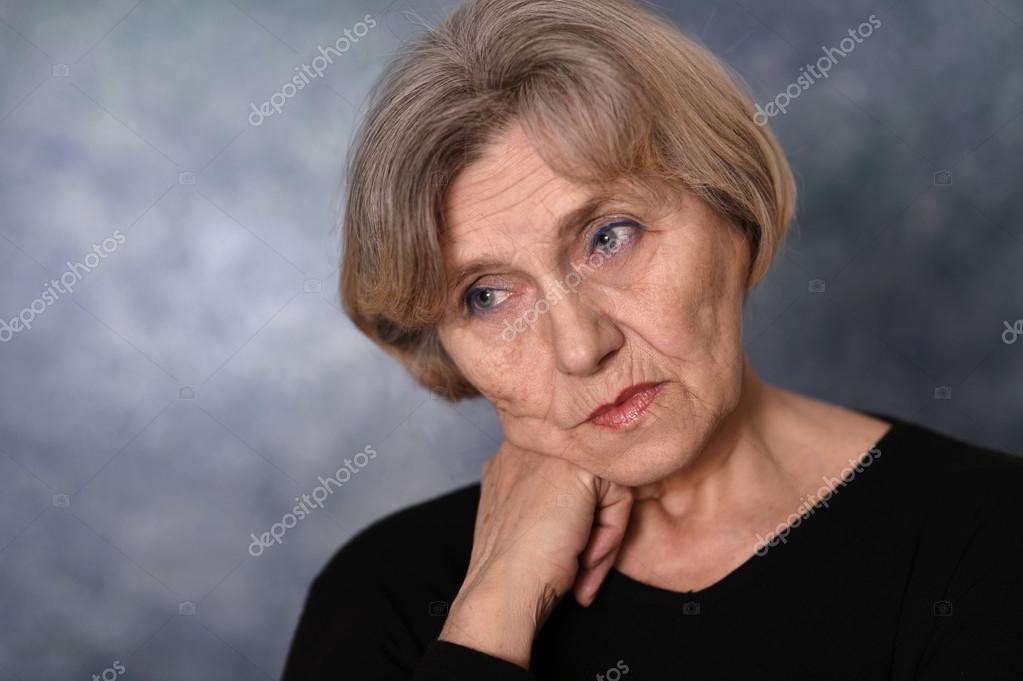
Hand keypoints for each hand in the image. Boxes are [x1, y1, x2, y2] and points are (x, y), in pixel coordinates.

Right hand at [438, 439, 632, 667]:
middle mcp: (529, 447)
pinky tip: (584, 559)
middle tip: (581, 566)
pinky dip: (610, 535)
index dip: (574, 519)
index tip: (567, 556)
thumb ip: (545, 500)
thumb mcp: (524, 521)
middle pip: (587, 481)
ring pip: (606, 489)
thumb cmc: (513, 570)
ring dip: (602, 535)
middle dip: (592, 526)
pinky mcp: (578, 468)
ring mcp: (551, 452)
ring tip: (582, 568)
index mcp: (511, 459)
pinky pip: (619, 497)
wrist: (503, 588)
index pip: (565, 479)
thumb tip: (584, 508)